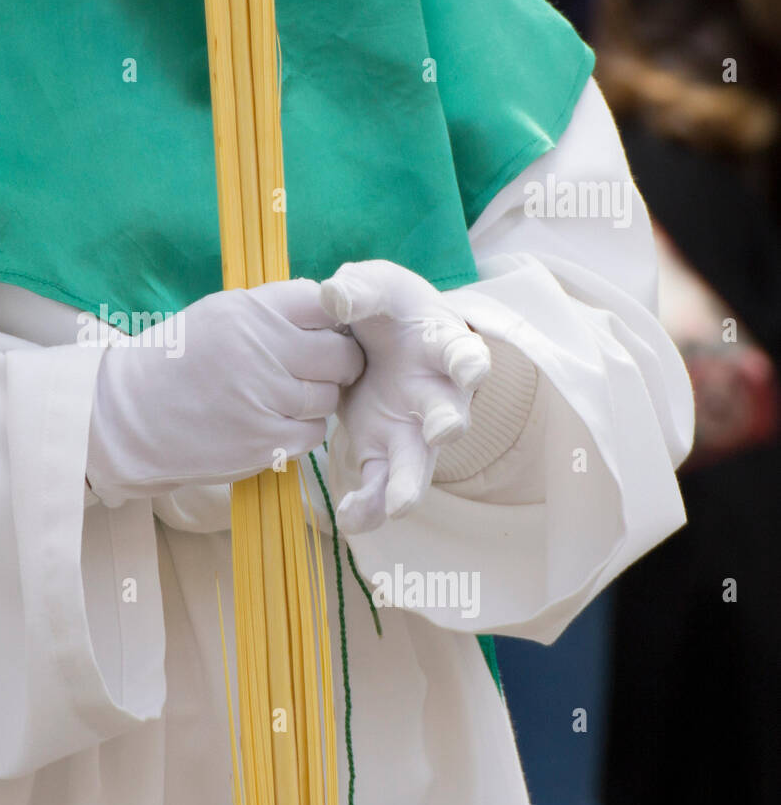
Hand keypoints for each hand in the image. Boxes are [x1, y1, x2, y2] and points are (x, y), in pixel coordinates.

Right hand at [86, 279, 364, 503]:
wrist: (127, 419)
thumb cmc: (174, 363)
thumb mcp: (216, 317)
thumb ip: (270, 311)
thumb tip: (329, 310)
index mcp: (249, 312)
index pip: (322, 303)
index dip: (331, 319)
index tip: (324, 332)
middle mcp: (262, 350)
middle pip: (340, 353)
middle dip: (338, 362)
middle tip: (319, 370)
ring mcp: (266, 399)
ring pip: (329, 396)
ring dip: (316, 399)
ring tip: (281, 398)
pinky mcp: (266, 442)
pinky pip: (313, 432)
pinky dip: (301, 430)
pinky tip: (272, 423)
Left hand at [320, 260, 490, 534]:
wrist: (368, 338)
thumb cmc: (382, 308)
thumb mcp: (373, 286)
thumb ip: (358, 289)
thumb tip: (332, 294)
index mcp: (441, 347)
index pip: (464, 354)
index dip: (468, 362)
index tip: (472, 370)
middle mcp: (437, 395)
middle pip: (450, 416)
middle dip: (447, 424)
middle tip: (442, 432)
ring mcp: (411, 430)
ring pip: (417, 464)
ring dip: (410, 484)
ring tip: (398, 506)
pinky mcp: (381, 451)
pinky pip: (380, 484)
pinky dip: (370, 505)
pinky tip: (352, 518)